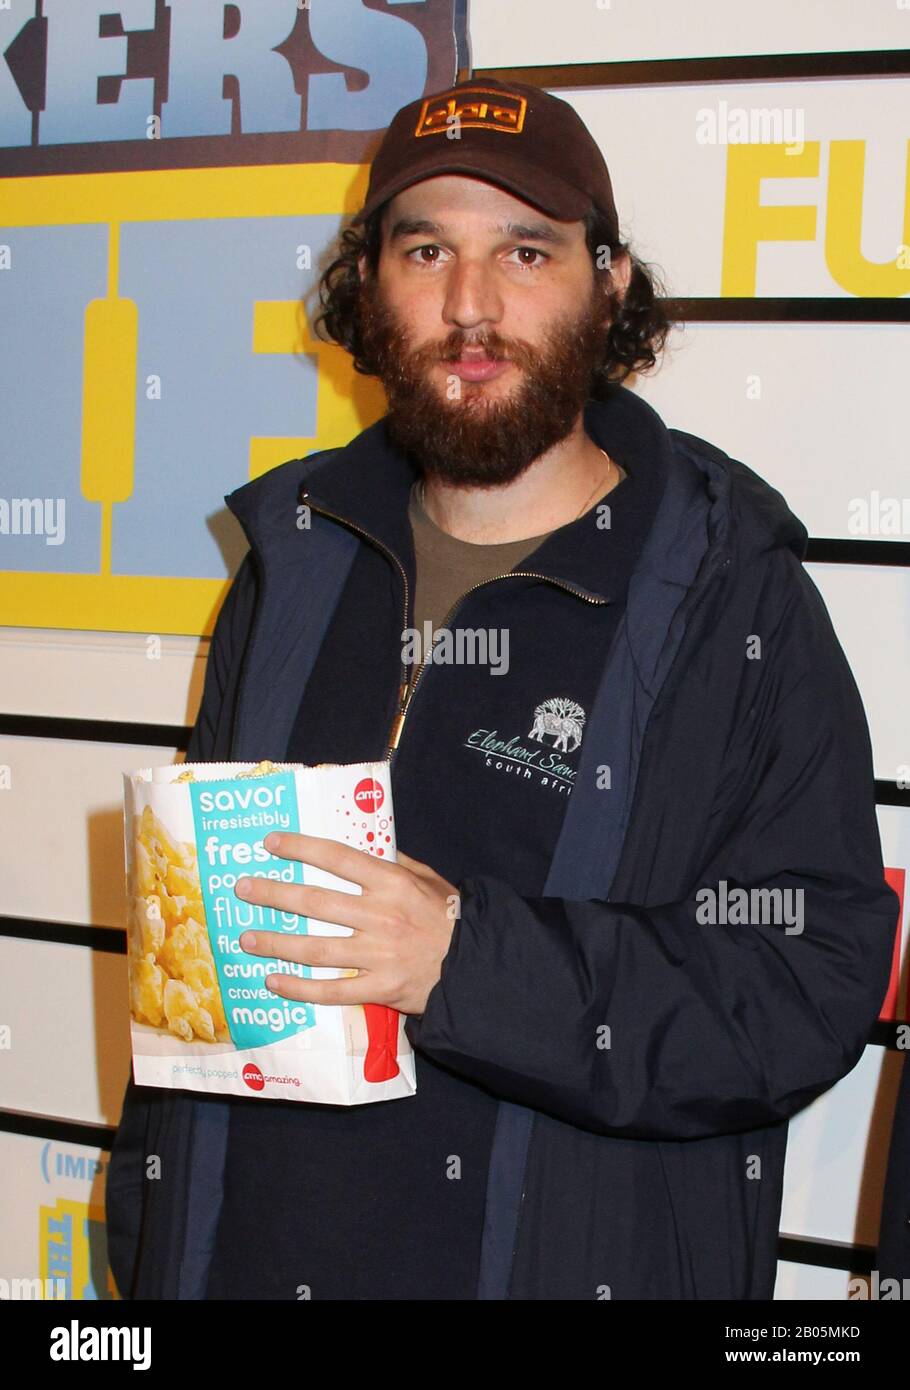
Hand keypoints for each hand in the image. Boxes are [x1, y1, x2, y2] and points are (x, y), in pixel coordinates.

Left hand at [234, 831, 459, 1015]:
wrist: (477, 966)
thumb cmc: (452, 917)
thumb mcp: (429, 878)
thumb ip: (396, 862)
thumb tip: (367, 843)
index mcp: (392, 883)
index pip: (338, 858)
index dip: (301, 848)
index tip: (271, 843)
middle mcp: (380, 916)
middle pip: (315, 902)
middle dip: (274, 894)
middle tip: (243, 889)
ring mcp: (378, 954)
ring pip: (316, 948)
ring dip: (276, 943)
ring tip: (245, 938)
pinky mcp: (379, 988)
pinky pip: (332, 990)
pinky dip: (299, 988)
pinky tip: (273, 982)